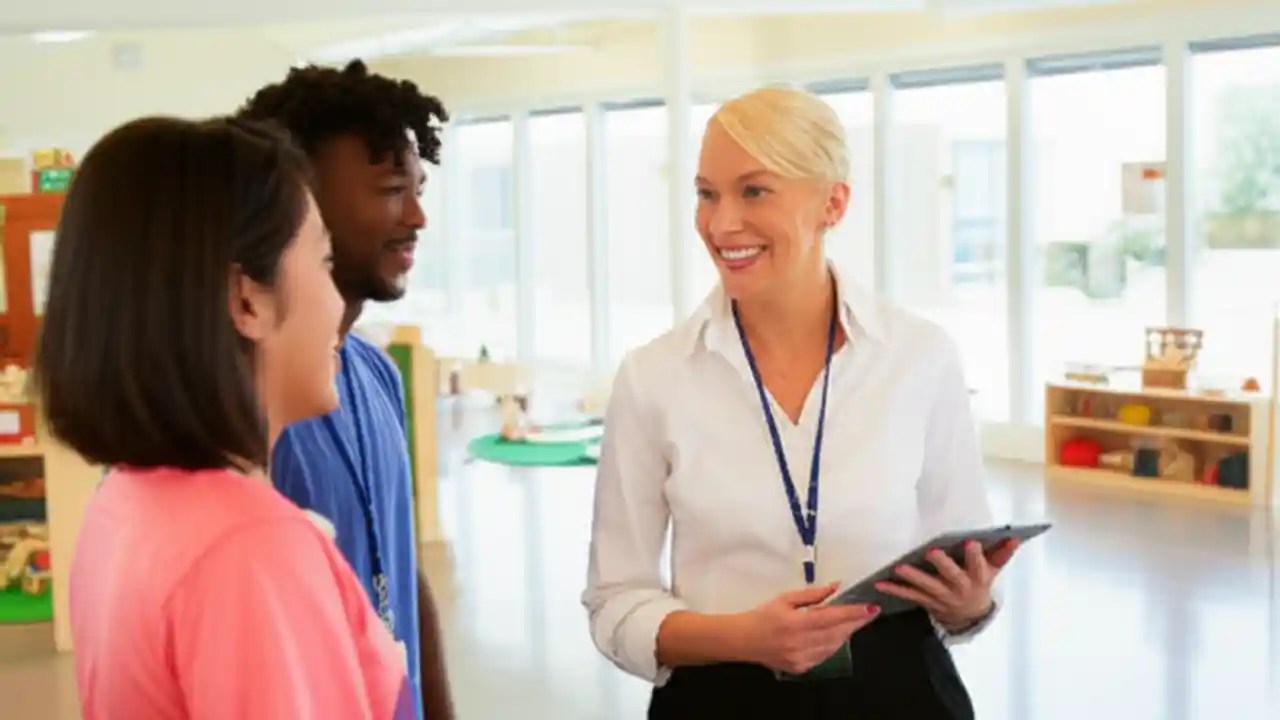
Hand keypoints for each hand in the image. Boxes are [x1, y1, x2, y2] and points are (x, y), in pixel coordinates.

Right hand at [736, 582, 879, 674]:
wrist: (743, 640)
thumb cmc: (763, 616)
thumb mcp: (785, 599)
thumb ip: (812, 594)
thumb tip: (835, 587)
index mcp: (795, 624)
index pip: (832, 618)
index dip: (853, 613)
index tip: (870, 608)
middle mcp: (800, 644)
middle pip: (837, 633)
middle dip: (855, 622)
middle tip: (868, 613)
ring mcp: (801, 659)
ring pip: (834, 646)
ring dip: (846, 633)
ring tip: (854, 622)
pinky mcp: (801, 668)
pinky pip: (824, 656)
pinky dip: (833, 644)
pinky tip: (835, 635)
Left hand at [875, 539, 1019, 631]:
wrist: (970, 615)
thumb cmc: (980, 583)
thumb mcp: (993, 570)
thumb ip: (1002, 553)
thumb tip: (1015, 537)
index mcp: (978, 579)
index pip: (978, 566)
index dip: (975, 556)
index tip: (970, 542)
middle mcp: (960, 589)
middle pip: (952, 576)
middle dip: (943, 565)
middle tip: (931, 552)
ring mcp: (942, 597)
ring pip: (928, 587)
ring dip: (913, 577)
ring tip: (900, 567)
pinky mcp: (927, 601)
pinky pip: (910, 595)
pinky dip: (894, 589)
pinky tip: (880, 582)